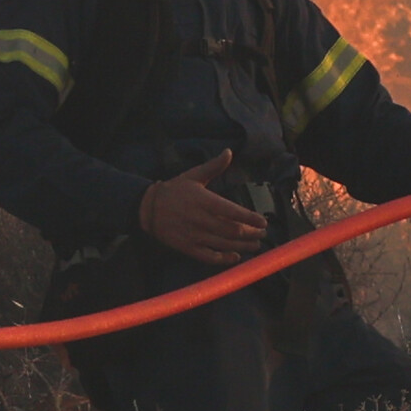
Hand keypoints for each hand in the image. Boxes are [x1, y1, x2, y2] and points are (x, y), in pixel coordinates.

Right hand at [138, 149, 268, 264]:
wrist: (148, 208)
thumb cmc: (174, 190)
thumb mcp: (194, 175)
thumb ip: (214, 166)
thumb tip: (229, 152)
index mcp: (205, 201)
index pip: (233, 211)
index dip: (250, 218)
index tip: (263, 221)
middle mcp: (201, 219)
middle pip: (232, 230)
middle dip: (251, 233)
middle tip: (262, 234)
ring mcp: (194, 235)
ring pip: (224, 244)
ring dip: (243, 246)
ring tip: (255, 245)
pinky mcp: (188, 247)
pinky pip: (209, 257)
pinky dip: (224, 259)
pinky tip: (235, 257)